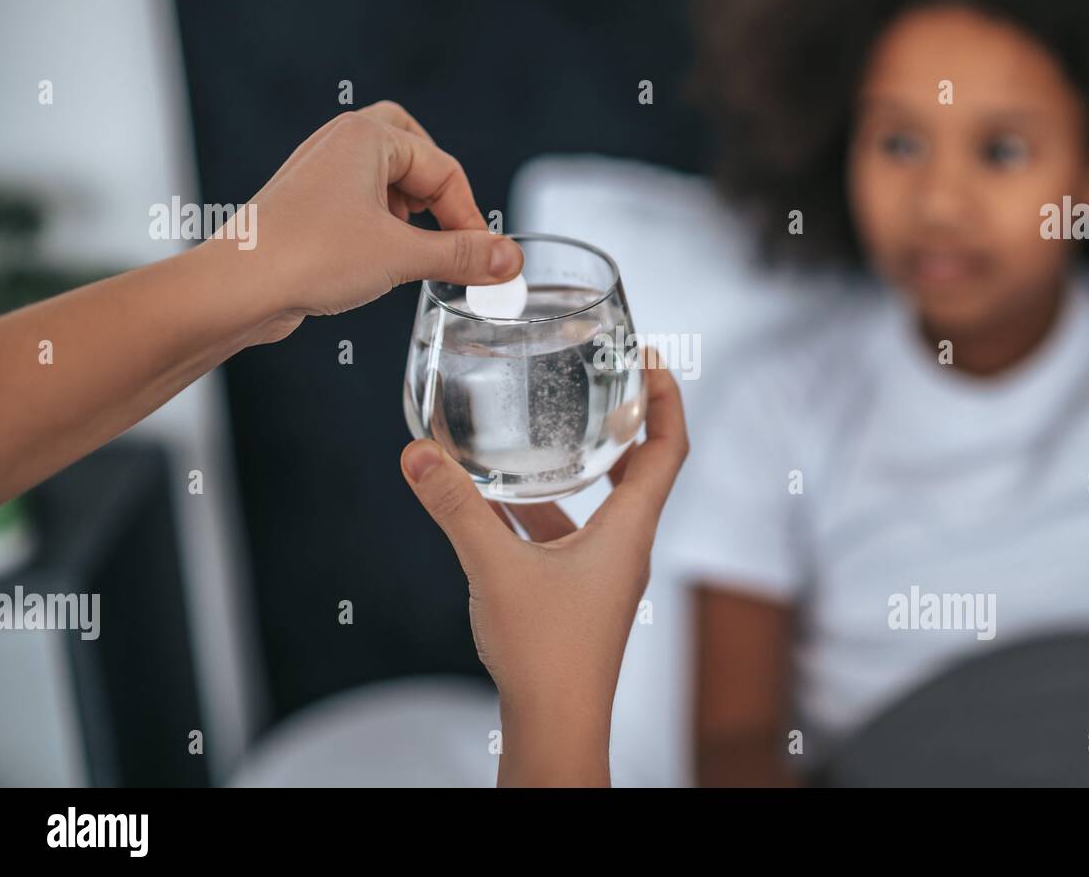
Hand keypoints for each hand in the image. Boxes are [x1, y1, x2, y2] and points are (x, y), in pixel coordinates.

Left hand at [208, 100, 522, 344]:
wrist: (236, 288)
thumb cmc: (306, 256)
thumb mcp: (401, 256)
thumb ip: (462, 255)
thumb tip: (510, 258)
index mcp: (366, 136)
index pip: (443, 168)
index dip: (469, 216)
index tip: (482, 257)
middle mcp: (340, 143)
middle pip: (412, 148)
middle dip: (438, 190)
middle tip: (451, 227)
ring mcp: (321, 174)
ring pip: (385, 176)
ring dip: (411, 210)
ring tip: (416, 249)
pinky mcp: (308, 206)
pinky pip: (361, 201)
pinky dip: (384, 224)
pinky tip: (382, 258)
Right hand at [400, 362, 688, 785]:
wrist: (554, 727)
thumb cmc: (546, 655)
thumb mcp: (494, 568)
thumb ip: (457, 508)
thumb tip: (419, 455)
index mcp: (628, 531)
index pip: (670, 449)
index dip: (667, 400)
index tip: (654, 361)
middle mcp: (626, 547)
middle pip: (643, 470)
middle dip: (627, 424)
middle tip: (602, 385)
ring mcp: (605, 573)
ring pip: (601, 505)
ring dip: (580, 469)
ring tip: (544, 433)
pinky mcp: (581, 595)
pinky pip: (570, 536)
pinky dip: (546, 513)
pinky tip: (501, 505)